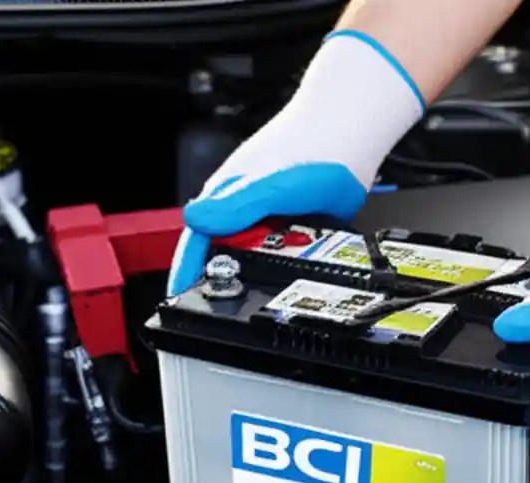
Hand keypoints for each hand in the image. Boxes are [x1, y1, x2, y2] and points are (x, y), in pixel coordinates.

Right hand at [167, 31, 424, 295]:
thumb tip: (196, 222)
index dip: (186, 276)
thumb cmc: (307, 147)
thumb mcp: (266, 187)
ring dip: (261, 273)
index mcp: (222, 199)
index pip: (195, 245)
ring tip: (272, 291)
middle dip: (225, 279)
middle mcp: (241, 208)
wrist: (351, 131)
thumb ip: (234, 208)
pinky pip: (284, 251)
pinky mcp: (294, 220)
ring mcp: (268, 214)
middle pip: (223, 254)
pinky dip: (288, 263)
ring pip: (255, 255)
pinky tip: (299, 270)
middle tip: (234, 304)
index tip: (179, 302)